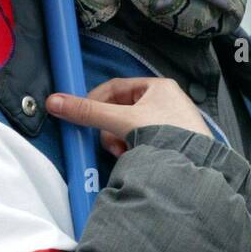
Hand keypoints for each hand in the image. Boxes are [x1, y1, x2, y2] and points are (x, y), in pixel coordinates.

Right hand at [46, 77, 210, 156]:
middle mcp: (167, 99)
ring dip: (123, 141)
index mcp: (158, 86)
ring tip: (128, 154)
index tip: (83, 117)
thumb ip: (88, 112)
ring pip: (131, 127)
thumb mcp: (121, 121)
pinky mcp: (177, 140)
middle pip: (122, 110)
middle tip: (113, 145)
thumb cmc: (163, 134)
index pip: (115, 87)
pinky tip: (140, 158)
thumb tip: (53, 102)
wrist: (197, 166)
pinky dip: (137, 149)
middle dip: (111, 130)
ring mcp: (173, 120)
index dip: (95, 101)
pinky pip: (146, 140)